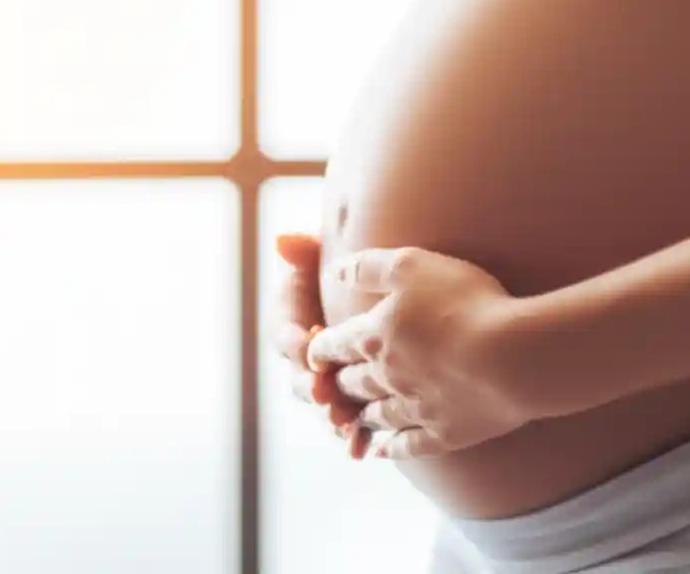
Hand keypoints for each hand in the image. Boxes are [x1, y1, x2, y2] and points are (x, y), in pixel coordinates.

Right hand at [269, 233, 374, 458]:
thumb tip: (282, 240)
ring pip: (322, 407)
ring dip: (329, 417)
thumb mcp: (339, 258)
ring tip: (345, 427)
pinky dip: (353, 437)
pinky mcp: (357, 400)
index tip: (310, 343)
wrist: (407, 300)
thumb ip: (310, 251)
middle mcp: (309, 356)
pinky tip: (363, 449)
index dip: (295, 341)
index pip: (286, 335)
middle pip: (299, 378)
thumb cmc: (365, 274)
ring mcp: (331, 382)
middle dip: (311, 388)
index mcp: (298, 322)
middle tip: (323, 393)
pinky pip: (349, 424)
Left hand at [307, 246, 532, 458]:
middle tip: (332, 386)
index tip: (313, 353)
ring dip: (360, 416)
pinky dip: (390, 449)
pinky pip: (408, 446)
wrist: (511, 356)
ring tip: (352, 418)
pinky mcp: (445, 433)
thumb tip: (334, 271)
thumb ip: (369, 268)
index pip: (334, 345)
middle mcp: (387, 377)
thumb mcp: (411, 266)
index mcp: (375, 337)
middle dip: (338, 383)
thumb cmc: (464, 303)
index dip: (320, 348)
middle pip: (352, 383)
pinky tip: (381, 451)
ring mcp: (416, 409)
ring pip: (375, 416)